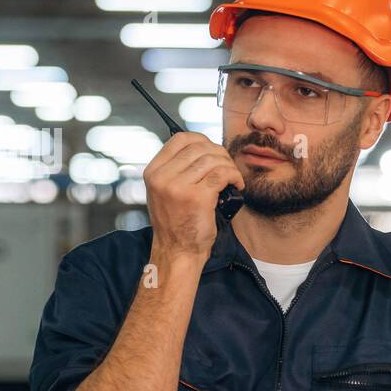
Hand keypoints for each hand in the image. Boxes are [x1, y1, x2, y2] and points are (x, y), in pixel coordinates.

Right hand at [143, 133, 244, 257]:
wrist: (177, 251)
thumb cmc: (176, 224)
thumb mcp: (164, 191)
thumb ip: (175, 169)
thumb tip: (203, 149)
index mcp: (153, 171)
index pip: (179, 139)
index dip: (202, 140)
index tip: (213, 152)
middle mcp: (162, 176)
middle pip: (199, 146)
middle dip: (219, 153)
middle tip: (227, 166)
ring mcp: (179, 186)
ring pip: (212, 159)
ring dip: (229, 165)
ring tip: (233, 177)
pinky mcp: (197, 197)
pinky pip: (222, 174)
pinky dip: (234, 176)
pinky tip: (237, 185)